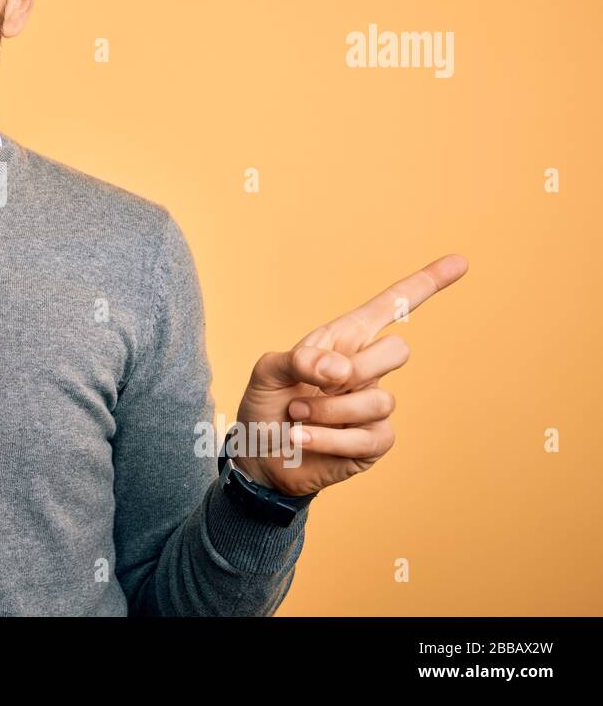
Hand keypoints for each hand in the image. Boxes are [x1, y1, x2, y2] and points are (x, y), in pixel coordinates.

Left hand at [231, 253, 468, 496]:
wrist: (258, 456)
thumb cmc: (265, 406)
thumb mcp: (267, 372)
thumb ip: (299, 359)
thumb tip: (342, 370)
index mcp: (342, 341)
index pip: (390, 307)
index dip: (425, 284)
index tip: (460, 262)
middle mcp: (364, 370)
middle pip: (397, 351)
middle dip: (356, 369)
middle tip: (316, 385)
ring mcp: (372, 406)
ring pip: (380, 399)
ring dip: (327, 409)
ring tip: (297, 413)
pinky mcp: (373, 441)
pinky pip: (369, 436)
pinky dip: (327, 437)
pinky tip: (301, 437)